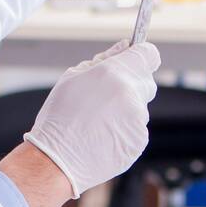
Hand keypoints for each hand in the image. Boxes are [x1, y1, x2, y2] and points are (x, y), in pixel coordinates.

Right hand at [23, 41, 160, 197]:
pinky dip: (124, 130)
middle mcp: (131, 95)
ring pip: (139, 107)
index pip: (149, 54)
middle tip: (106, 96)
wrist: (56, 160)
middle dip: (131, 84)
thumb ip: (104, 60)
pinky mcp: (139, 141)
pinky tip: (103, 136)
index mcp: (115, 74)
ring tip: (97, 121)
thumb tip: (124, 46)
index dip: (141, 54)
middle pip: (145, 81)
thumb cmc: (59, 117)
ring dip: (126, 109)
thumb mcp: (73, 78)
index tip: (134, 58)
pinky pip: (136, 128)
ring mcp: (138, 120)